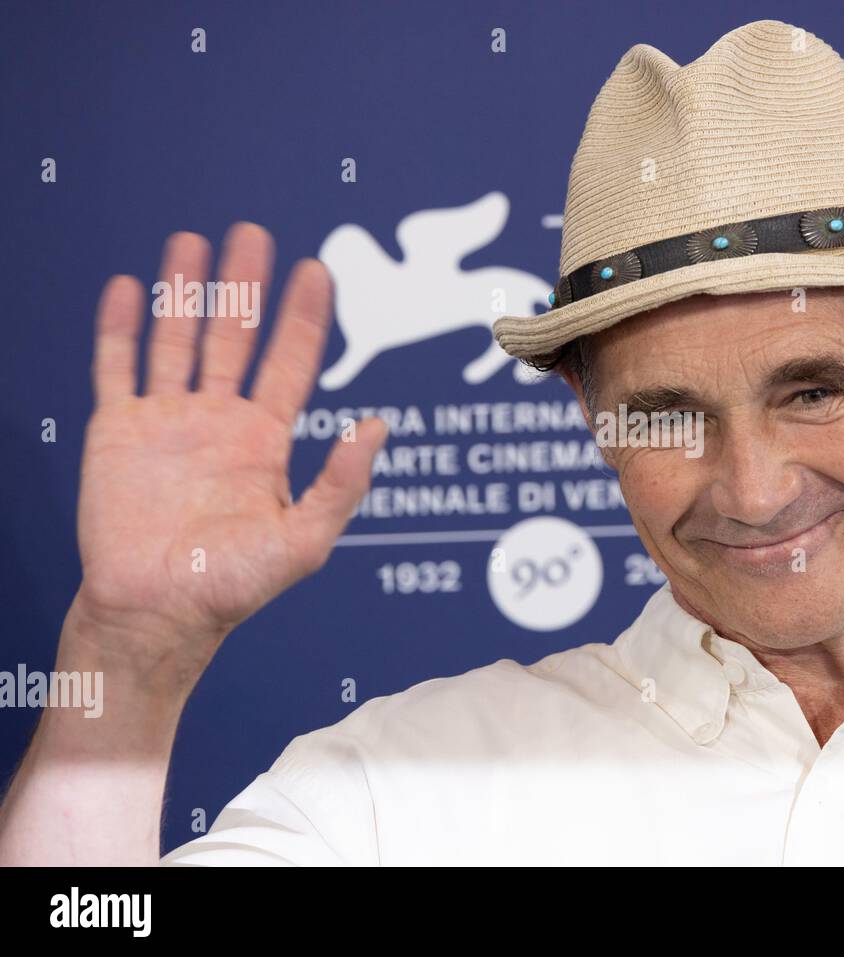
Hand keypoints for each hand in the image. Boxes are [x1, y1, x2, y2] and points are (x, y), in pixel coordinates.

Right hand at [74, 223, 385, 678]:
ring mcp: (167, 420)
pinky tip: (126, 287)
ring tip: (192, 241)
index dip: (304, 316)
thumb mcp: (304, 540)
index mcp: (263, 440)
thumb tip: (378, 425)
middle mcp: (218, 421)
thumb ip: (340, 483)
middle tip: (254, 233)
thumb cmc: (232, 587)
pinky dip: (119, 328)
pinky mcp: (117, 431)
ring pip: (177, 339)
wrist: (155, 613)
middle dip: (245, 286)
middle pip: (234, 336)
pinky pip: (116, 368)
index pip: (290, 361)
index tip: (317, 269)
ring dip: (184, 291)